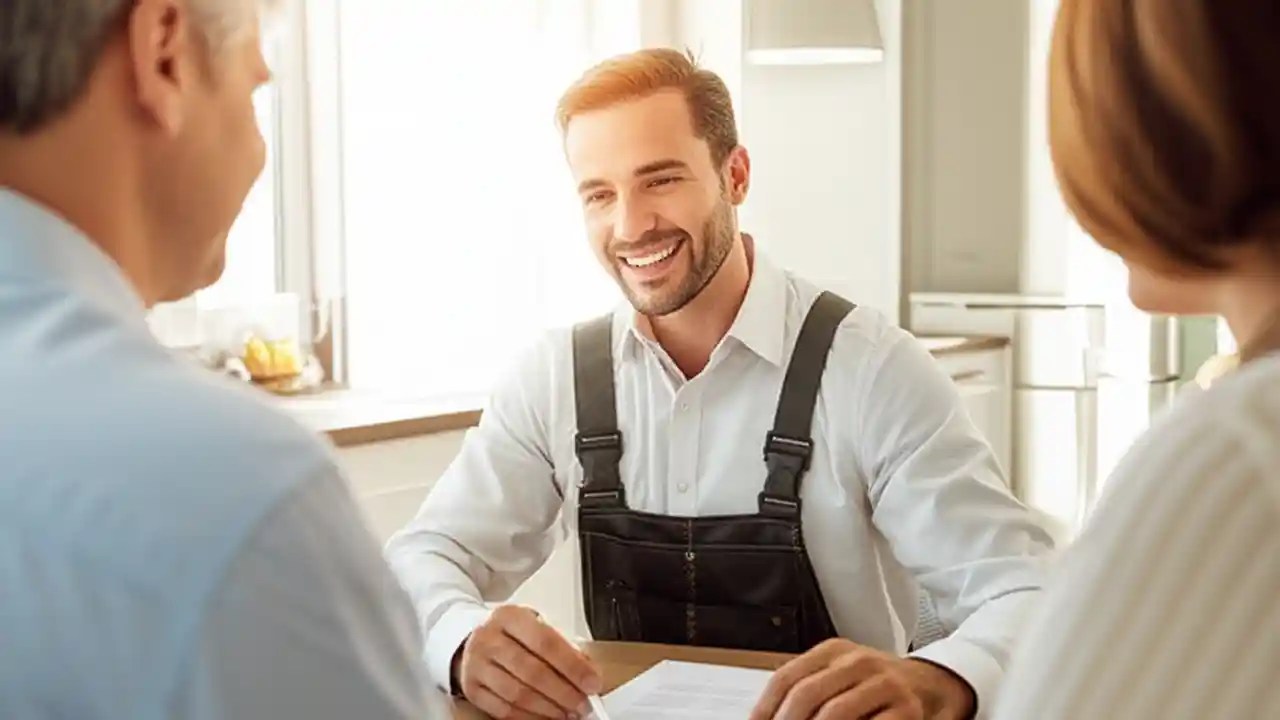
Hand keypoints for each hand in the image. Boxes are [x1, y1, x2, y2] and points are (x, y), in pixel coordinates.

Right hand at [455, 605, 602, 719]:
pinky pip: (503, 710)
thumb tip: (589, 672)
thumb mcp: (535, 627)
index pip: (546, 642)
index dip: (572, 666)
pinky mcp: (472, 688)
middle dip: (563, 692)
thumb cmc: (511, 634)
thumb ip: (562, 646)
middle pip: (532, 671)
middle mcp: (490, 639)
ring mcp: (477, 665)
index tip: (591, 682)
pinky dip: (528, 717)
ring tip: (567, 713)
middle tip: (582, 704)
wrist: (473, 640)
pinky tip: (546, 718)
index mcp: (510, 617)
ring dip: (548, 708)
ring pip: (517, 694)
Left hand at [749, 639, 974, 719]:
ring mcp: (883, 684)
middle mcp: (857, 662)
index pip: (786, 677)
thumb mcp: (840, 675)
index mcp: (833, 651)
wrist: (930, 683)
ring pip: (836, 712)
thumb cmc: (874, 684)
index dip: (765, 707)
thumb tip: (766, 717)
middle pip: (806, 694)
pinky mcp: (906, 709)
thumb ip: (808, 689)